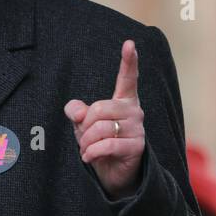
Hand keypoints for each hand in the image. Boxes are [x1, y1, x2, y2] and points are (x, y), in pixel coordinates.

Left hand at [64, 39, 145, 198]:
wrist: (113, 173)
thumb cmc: (99, 141)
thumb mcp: (83, 124)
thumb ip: (77, 111)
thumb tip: (76, 112)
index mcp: (123, 99)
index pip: (127, 78)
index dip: (128, 61)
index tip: (129, 43)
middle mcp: (134, 110)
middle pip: (99, 108)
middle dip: (84, 125)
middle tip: (83, 137)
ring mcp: (138, 128)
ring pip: (101, 128)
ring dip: (86, 142)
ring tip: (87, 149)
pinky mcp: (137, 146)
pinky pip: (107, 145)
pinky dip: (92, 153)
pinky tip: (89, 157)